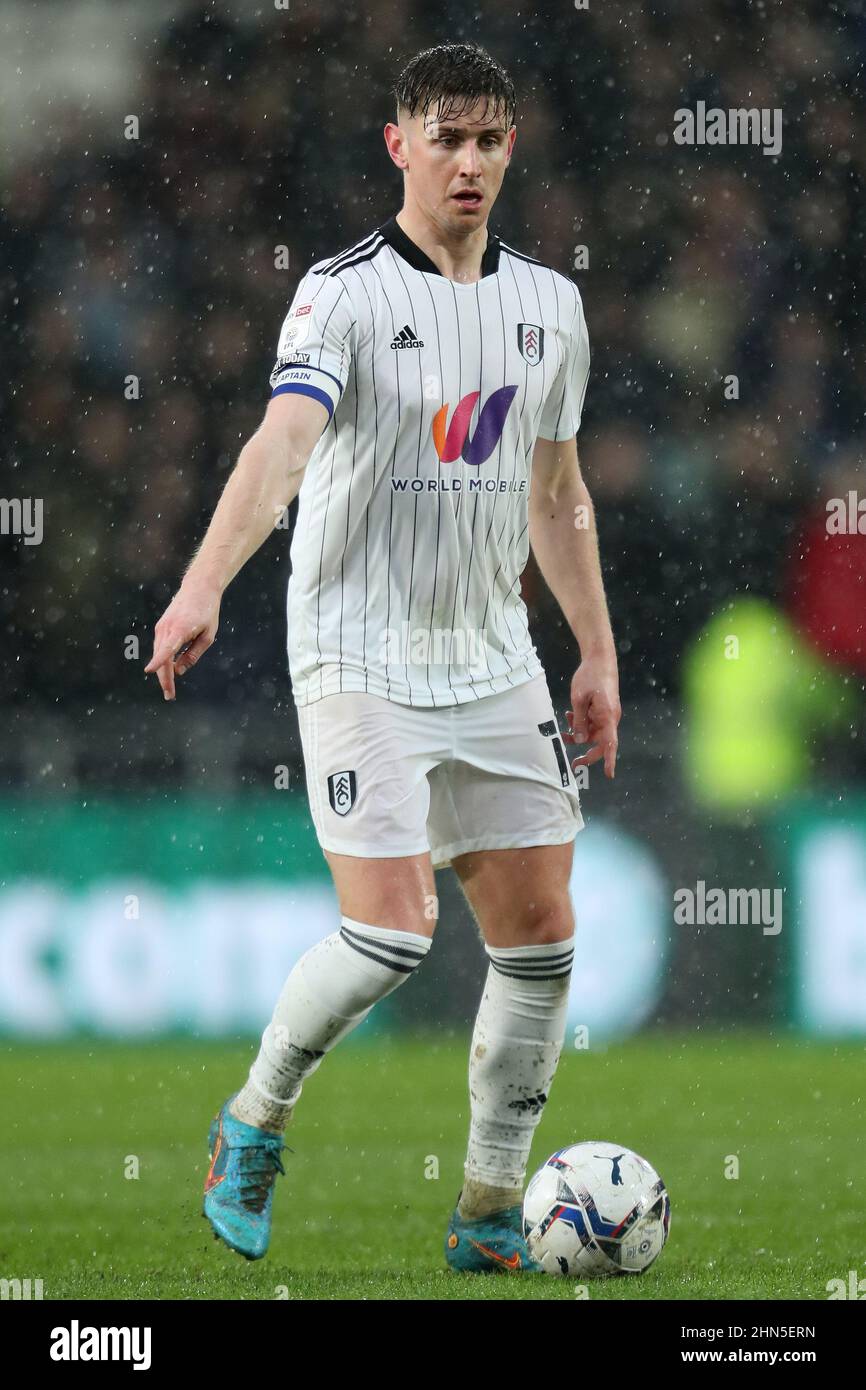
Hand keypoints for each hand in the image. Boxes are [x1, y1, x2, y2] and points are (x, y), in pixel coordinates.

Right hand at [144, 578, 220, 700]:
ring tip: (169, 689)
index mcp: (181, 629)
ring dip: (163, 672)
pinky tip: (170, 671)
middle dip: (164, 679)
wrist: (198, 588)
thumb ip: (193, 654)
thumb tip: (179, 671)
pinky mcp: (161, 627)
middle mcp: (167, 628)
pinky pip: (161, 647)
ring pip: (159, 654)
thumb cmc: (207, 612)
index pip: (167, 648)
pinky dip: (163, 660)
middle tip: (170, 696)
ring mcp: (162, 627)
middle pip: (162, 658)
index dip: (158, 661)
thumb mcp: (208, 636)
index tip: (149, 671)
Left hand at [563, 654, 620, 778]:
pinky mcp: (602, 709)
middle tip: (574, 764)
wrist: (599, 658)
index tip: (608, 774)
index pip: (610, 743)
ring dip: (580, 733)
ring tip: (565, 728)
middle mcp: (610, 718)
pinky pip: (592, 722)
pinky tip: (570, 714)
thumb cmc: (590, 676)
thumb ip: (579, 721)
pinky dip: (581, 722)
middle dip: (587, 753)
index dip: (609, 760)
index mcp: (607, 716)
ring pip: (594, 732)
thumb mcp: (579, 699)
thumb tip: (581, 740)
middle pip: (601, 743)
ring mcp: (607, 714)